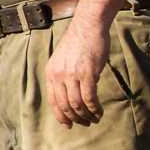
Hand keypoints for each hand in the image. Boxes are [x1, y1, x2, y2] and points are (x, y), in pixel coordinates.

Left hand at [45, 12, 109, 126]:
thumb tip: (70, 94)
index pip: (52, 100)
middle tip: (85, 124)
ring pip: (77, 104)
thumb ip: (64, 75)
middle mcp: (58, 75)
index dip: (60, 115)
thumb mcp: (63, 59)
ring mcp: (72, 75)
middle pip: (64, 105)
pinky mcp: (87, 74)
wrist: (88, 25)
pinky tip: (99, 112)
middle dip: (75, 118)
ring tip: (94, 119)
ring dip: (86, 115)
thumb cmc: (79, 41)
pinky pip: (89, 98)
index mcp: (51, 72)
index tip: (68, 124)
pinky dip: (94, 109)